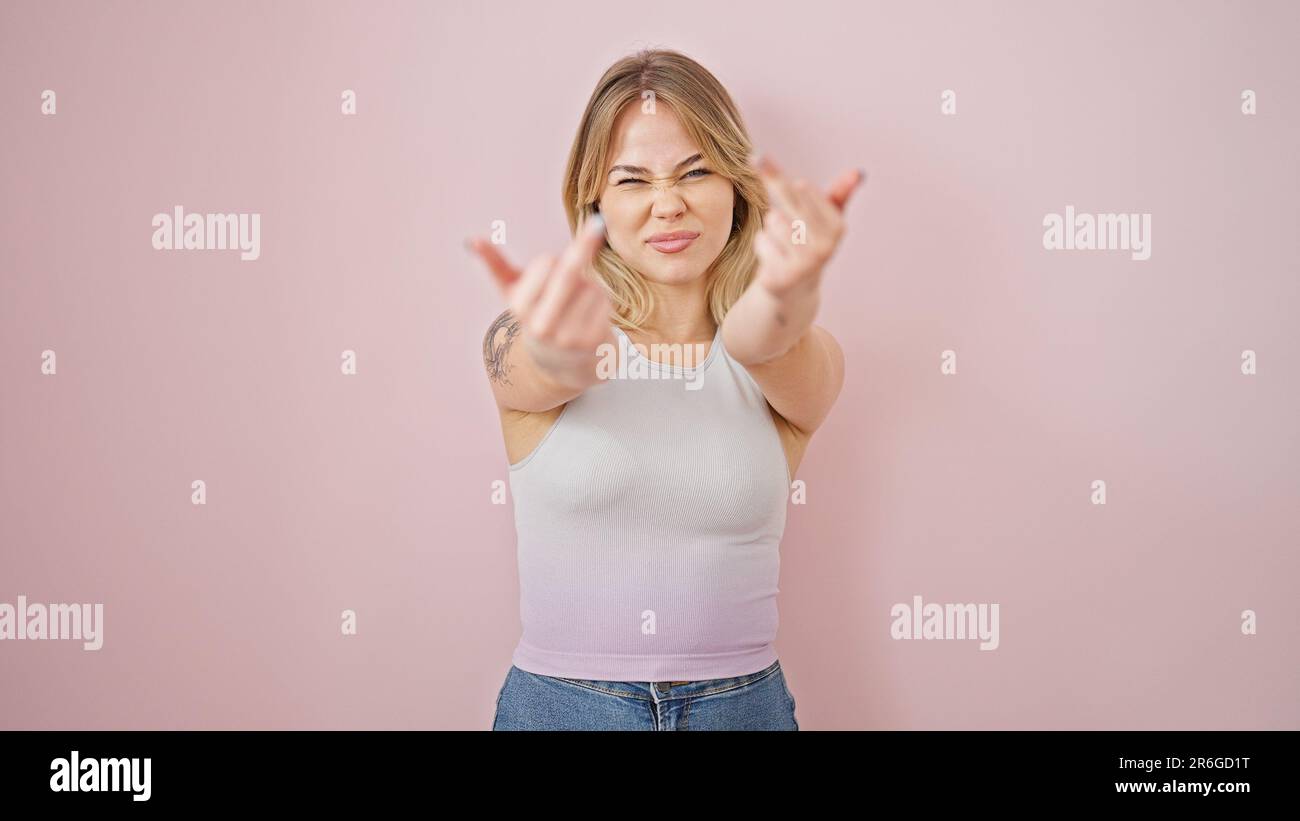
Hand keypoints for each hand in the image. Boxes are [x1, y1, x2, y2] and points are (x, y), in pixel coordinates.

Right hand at [467, 215, 614, 386]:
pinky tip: (591, 312)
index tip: (548, 265)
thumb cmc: (536, 314)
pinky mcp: (593, 340)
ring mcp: (569, 336)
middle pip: (569, 272)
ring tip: (576, 301)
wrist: (562, 363)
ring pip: (590, 284)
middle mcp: (543, 326)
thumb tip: (473, 240)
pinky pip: (604, 300)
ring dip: (588, 284)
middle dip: (585, 244)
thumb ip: (495, 266)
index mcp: (521, 309)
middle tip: (598, 222)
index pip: (544, 263)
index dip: (550, 261)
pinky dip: (601, 299)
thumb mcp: (513, 294)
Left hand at [751, 154, 864, 298]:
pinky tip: (773, 257)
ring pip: (773, 220)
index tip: (768, 162)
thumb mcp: (826, 219)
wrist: (795, 289)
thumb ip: (839, 194)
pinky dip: (761, 244)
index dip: (782, 177)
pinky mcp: (782, 276)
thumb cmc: (808, 244)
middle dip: (774, 192)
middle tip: (763, 174)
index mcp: (837, 228)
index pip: (803, 188)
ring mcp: (804, 264)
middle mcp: (825, 247)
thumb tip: (858, 172)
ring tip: (781, 241)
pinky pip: (761, 240)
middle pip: (787, 201)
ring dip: (770, 227)